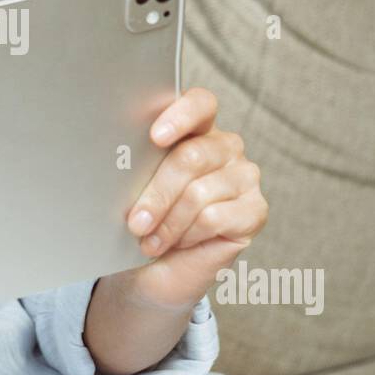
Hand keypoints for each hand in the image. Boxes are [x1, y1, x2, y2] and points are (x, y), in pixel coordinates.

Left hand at [120, 87, 266, 309]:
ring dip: (168, 223)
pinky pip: (215, 218)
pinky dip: (188, 235)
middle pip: (191, 156)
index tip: (155, 137)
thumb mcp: (132, 190)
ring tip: (150, 240)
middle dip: (157, 194)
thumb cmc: (144, 223)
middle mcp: (224, 147)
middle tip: (135, 222)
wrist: (155, 270)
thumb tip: (119, 162)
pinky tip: (178, 243)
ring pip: (199, 192)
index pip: (200, 104)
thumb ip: (136, 167)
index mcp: (195, 129)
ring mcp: (244, 176)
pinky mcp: (255, 209)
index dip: (180, 116)